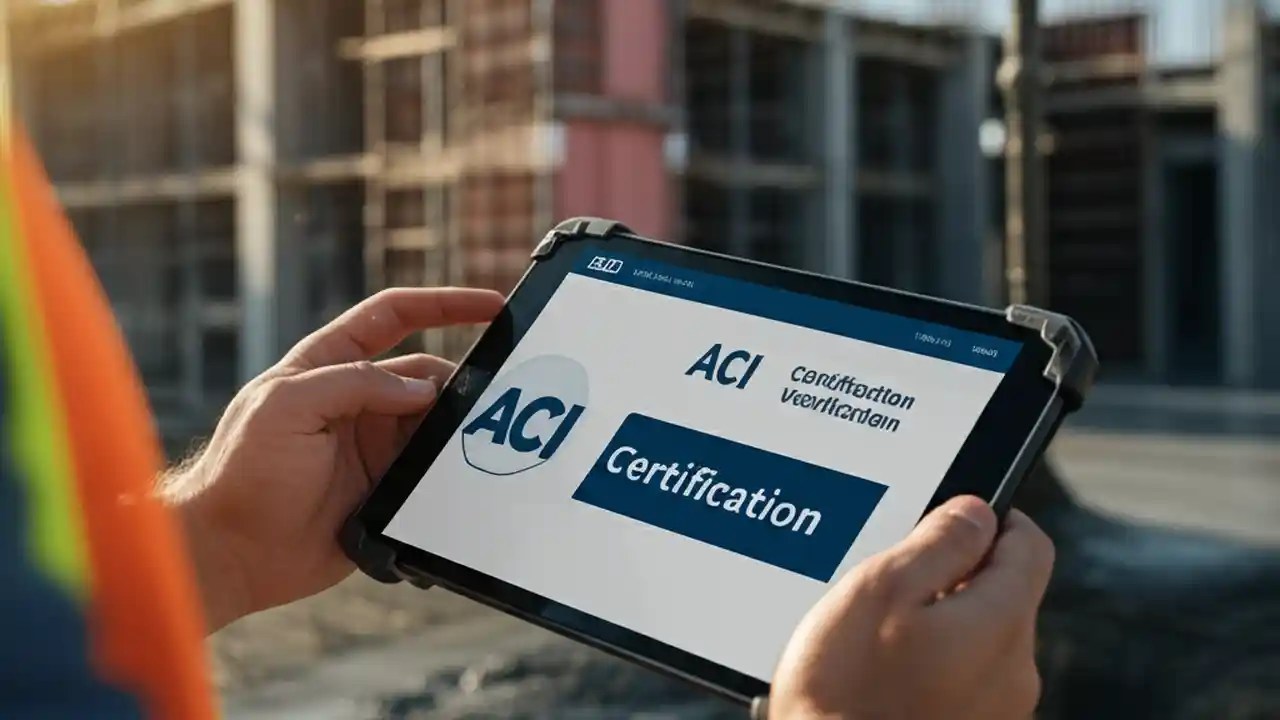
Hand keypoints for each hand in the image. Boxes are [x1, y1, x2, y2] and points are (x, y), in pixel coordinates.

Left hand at [160, 287, 504, 631]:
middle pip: (425, 374)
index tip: (491, 305)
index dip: (442, 305)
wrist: (231, 553)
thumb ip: (352, 382)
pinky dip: (453, 469)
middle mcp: (356, 401)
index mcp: (327, 366)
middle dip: (460, 378)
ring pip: (434, 423)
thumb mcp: (285, 407)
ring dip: (458, 426)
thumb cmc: (241, 472)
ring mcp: (373, 446)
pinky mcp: (385, 490)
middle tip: (495, 395)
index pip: (392, 318)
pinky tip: (468, 474)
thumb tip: (420, 388)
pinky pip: (432, 471)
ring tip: (484, 437)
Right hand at [768, 496, 1053, 719]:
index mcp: (1001, 624)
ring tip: (874, 636)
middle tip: (889, 584)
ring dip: (937, 622)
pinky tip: (881, 675)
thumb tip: (976, 512)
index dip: (991, 518)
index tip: (950, 517)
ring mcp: (998, 711)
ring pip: (979, 638)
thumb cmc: (845, 693)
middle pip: (1003, 592)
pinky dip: (930, 665)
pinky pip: (963, 679)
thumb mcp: (881, 590)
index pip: (1030, 545)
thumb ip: (939, 541)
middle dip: (952, 576)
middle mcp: (1014, 672)